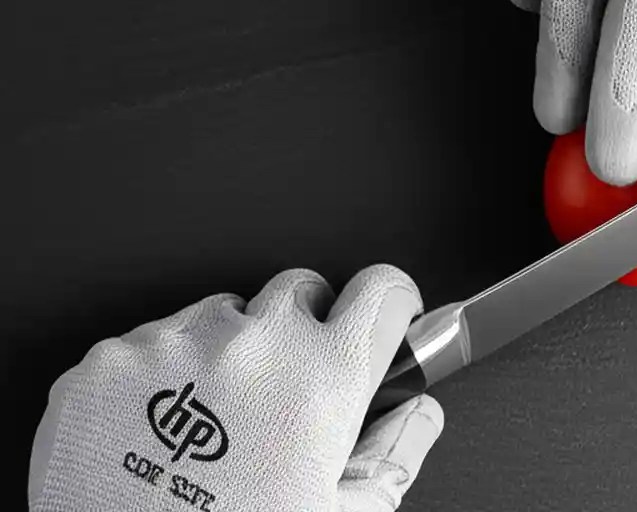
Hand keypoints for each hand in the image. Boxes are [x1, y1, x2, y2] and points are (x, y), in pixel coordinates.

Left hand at [28, 265, 441, 511]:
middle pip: (301, 289)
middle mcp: (255, 344)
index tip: (377, 324)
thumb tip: (419, 413)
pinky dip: (162, 377)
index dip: (387, 307)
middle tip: (287, 394)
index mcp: (323, 379)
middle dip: (305, 327)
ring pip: (224, 312)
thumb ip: (396, 454)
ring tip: (213, 426)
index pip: (383, 290)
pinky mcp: (112, 358)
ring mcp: (178, 343)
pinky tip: (158, 434)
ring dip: (230, 350)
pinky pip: (152, 342)